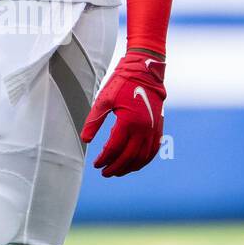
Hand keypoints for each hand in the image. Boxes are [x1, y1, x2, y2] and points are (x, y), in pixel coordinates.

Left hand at [80, 52, 165, 176]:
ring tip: (117, 171)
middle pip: (128, 157)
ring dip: (129, 168)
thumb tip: (85, 140)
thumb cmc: (122, 84)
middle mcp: (143, 129)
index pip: (114, 148)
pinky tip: (134, 164)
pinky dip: (143, 161)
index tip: (96, 164)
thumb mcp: (104, 100)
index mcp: (128, 122)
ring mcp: (153, 130)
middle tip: (104, 172)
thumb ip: (93, 122)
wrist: (146, 72)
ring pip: (142, 158)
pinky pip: (152, 151)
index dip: (104, 158)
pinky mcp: (158, 129)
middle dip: (115, 167)